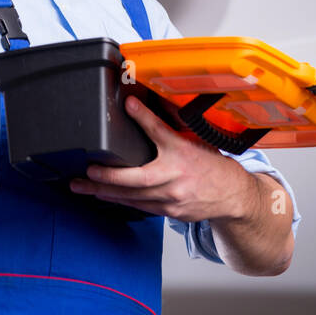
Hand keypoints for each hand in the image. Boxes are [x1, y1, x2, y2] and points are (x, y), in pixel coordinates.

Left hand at [69, 94, 256, 223]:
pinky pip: (140, 206)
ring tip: (83, 186)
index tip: (129, 104)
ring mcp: (171, 199)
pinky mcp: (168, 211)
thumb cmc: (211, 165)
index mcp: (183, 153)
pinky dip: (120, 200)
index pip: (161, 131)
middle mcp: (175, 178)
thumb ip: (169, 124)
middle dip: (108, 177)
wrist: (232, 195)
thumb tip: (144, 102)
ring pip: (132, 197)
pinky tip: (104, 195)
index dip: (144, 117)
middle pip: (137, 178)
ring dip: (105, 192)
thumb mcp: (194, 138)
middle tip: (88, 171)